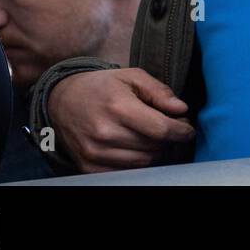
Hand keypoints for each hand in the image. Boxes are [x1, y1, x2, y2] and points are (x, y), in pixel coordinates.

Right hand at [46, 68, 195, 172]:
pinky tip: (139, 148)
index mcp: (118, 107)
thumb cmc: (102, 86)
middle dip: (170, 139)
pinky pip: (126, 172)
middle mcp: (105, 133)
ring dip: (156, 152)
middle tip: (171, 128)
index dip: (181, 131)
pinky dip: (138, 162)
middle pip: (154, 147)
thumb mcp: (132, 77)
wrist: (61, 101)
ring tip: (155, 137)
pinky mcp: (89, 166)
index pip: (161, 129)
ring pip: (143, 162)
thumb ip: (159, 91)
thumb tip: (181, 109)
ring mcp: (95, 152)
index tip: (188, 128)